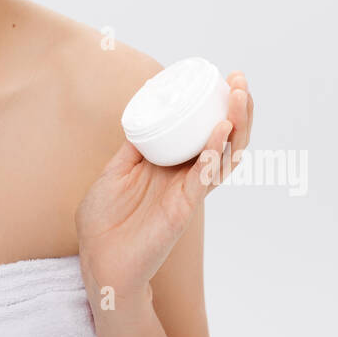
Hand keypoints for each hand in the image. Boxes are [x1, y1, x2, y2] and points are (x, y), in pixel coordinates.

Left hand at [75, 72, 254, 297]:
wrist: (98, 257)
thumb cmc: (104, 220)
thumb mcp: (116, 171)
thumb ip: (133, 148)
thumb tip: (143, 116)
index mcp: (172, 165)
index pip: (204, 131)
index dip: (218, 107)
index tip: (224, 78)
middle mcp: (186, 176)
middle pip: (224, 139)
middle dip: (237, 109)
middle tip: (239, 81)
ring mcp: (188, 191)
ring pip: (222, 155)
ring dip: (234, 125)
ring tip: (238, 98)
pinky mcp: (184, 208)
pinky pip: (204, 178)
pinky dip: (212, 154)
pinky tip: (220, 133)